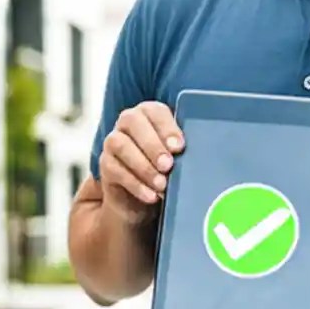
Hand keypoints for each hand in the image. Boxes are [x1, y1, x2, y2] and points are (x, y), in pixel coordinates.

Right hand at [99, 101, 183, 224]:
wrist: (144, 196)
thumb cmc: (167, 169)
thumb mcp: (178, 157)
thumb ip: (185, 150)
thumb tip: (204, 153)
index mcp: (149, 113)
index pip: (155, 111)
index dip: (166, 127)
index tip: (179, 147)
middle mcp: (128, 123)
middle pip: (133, 122)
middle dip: (153, 145)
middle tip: (168, 165)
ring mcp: (113, 142)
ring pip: (120, 145)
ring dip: (143, 165)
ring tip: (162, 184)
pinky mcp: (105, 165)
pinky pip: (115, 170)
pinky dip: (135, 184)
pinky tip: (151, 196)